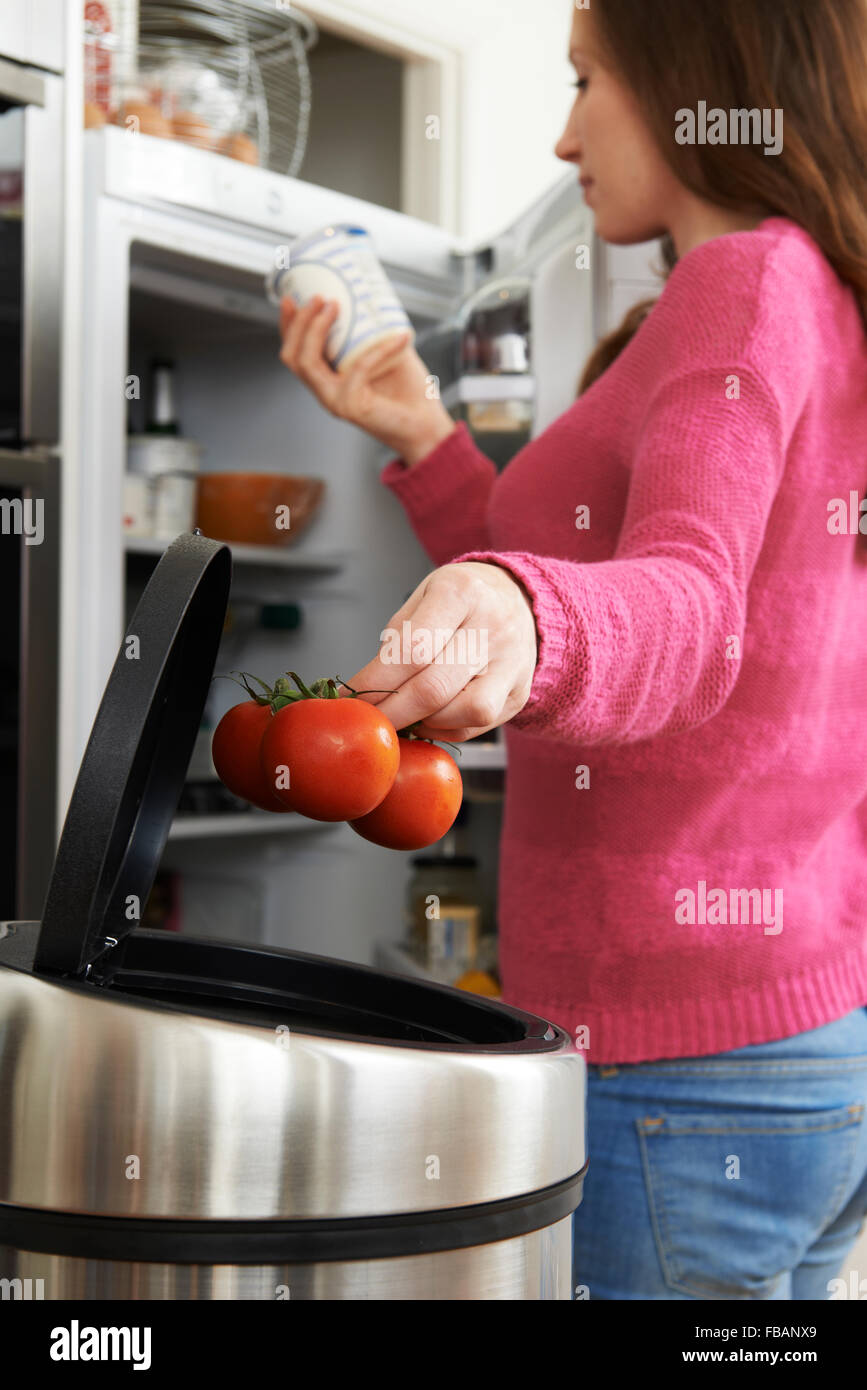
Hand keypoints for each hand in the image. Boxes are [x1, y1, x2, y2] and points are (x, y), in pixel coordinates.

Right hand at [278, 294, 456, 459]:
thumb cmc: (409, 393)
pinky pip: (359, 369)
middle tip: (317, 297)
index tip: (291, 298)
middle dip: (299, 323)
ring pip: (308, 364)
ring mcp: (335, 401)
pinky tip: (400, 337)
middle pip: (294, 357)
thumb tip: (375, 297)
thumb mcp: (388, 353)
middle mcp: (326, 392)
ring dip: (316, 330)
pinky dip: (380, 349)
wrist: (427, 425)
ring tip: (335, 306)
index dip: (289, 325)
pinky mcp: (351, 407)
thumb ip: (375, 332)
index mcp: (328, 380)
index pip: (296, 352)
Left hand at [339, 562, 539, 740]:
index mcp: (461, 593)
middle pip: (435, 687)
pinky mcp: (519, 693)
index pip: (412, 649)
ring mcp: (512, 664)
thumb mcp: (423, 597)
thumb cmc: (460, 600)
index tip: (350, 696)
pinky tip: (429, 718)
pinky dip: (444, 729)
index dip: (375, 680)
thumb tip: (367, 689)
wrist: (520, 600)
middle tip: (367, 719)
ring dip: (424, 723)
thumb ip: (398, 640)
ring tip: (405, 714)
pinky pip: (477, 726)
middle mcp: (493, 629)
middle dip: (392, 712)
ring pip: (465, 713)